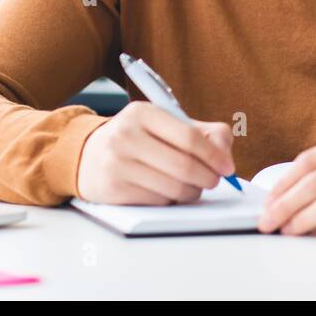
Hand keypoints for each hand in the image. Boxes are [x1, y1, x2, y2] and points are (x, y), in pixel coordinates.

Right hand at [75, 101, 234, 204]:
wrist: (87, 155)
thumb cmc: (136, 140)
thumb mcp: (164, 124)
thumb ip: (203, 132)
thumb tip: (225, 156)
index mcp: (143, 113)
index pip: (189, 136)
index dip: (215, 155)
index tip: (228, 168)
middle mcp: (126, 136)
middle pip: (184, 166)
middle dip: (208, 178)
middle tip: (214, 181)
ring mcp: (117, 163)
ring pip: (173, 188)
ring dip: (192, 192)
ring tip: (191, 187)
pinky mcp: (113, 190)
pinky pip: (158, 202)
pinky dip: (171, 201)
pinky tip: (166, 191)